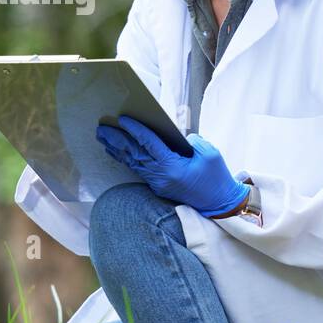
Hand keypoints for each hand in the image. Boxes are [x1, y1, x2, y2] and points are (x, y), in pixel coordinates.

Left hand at [95, 115, 250, 217]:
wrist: (220, 204)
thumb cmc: (217, 178)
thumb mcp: (210, 154)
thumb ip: (193, 141)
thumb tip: (178, 137)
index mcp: (172, 167)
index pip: (149, 144)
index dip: (135, 130)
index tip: (123, 119)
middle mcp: (161, 176)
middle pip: (134, 154)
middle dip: (117, 140)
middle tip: (102, 128)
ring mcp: (158, 183)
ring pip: (133, 163)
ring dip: (117, 149)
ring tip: (103, 138)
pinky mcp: (159, 187)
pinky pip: (138, 170)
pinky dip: (127, 159)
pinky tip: (118, 152)